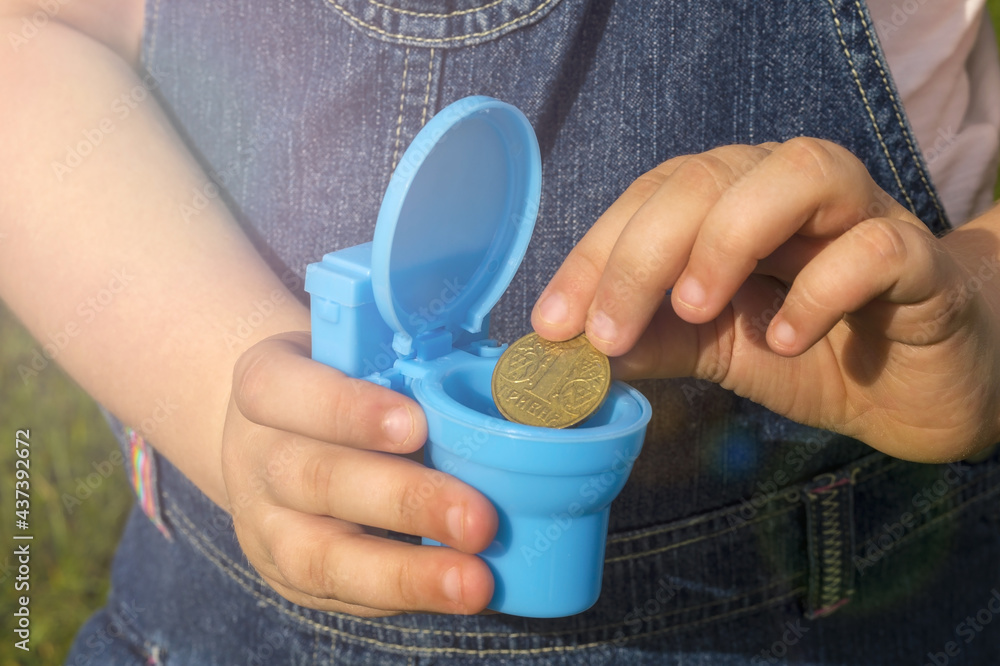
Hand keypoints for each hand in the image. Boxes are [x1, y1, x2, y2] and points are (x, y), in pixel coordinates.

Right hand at [220, 332, 496, 616]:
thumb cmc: (341, 384)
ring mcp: (264, 522)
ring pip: (318, 553)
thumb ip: (408, 361)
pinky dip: (403, 595)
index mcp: (265, 381)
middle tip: (478, 518)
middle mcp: (254, 454)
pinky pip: (339, 593)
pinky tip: (456, 591)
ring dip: (404, 572)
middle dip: (404, 501)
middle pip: (312, 478)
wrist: (273, 436)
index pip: (278, 389)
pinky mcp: (286, 572)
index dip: (346, 409)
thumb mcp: (356, 355)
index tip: (417, 425)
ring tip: (474, 582)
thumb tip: (498, 378)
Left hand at [532, 139, 999, 461]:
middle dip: (642, 253)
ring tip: (693, 309)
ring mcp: (859, 214)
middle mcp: (787, 188)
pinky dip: (820, 290)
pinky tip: (786, 339)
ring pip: (797, 175)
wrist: (915, 385)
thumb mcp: (716, 349)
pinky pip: (872, 248)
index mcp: (730, 201)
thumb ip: (656, 340)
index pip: (649, 200)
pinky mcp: (916, 259)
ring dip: (728, 239)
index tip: (553, 326)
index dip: (594, 257)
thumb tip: (577, 352)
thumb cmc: (809, 352)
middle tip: (605, 332)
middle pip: (707, 178)